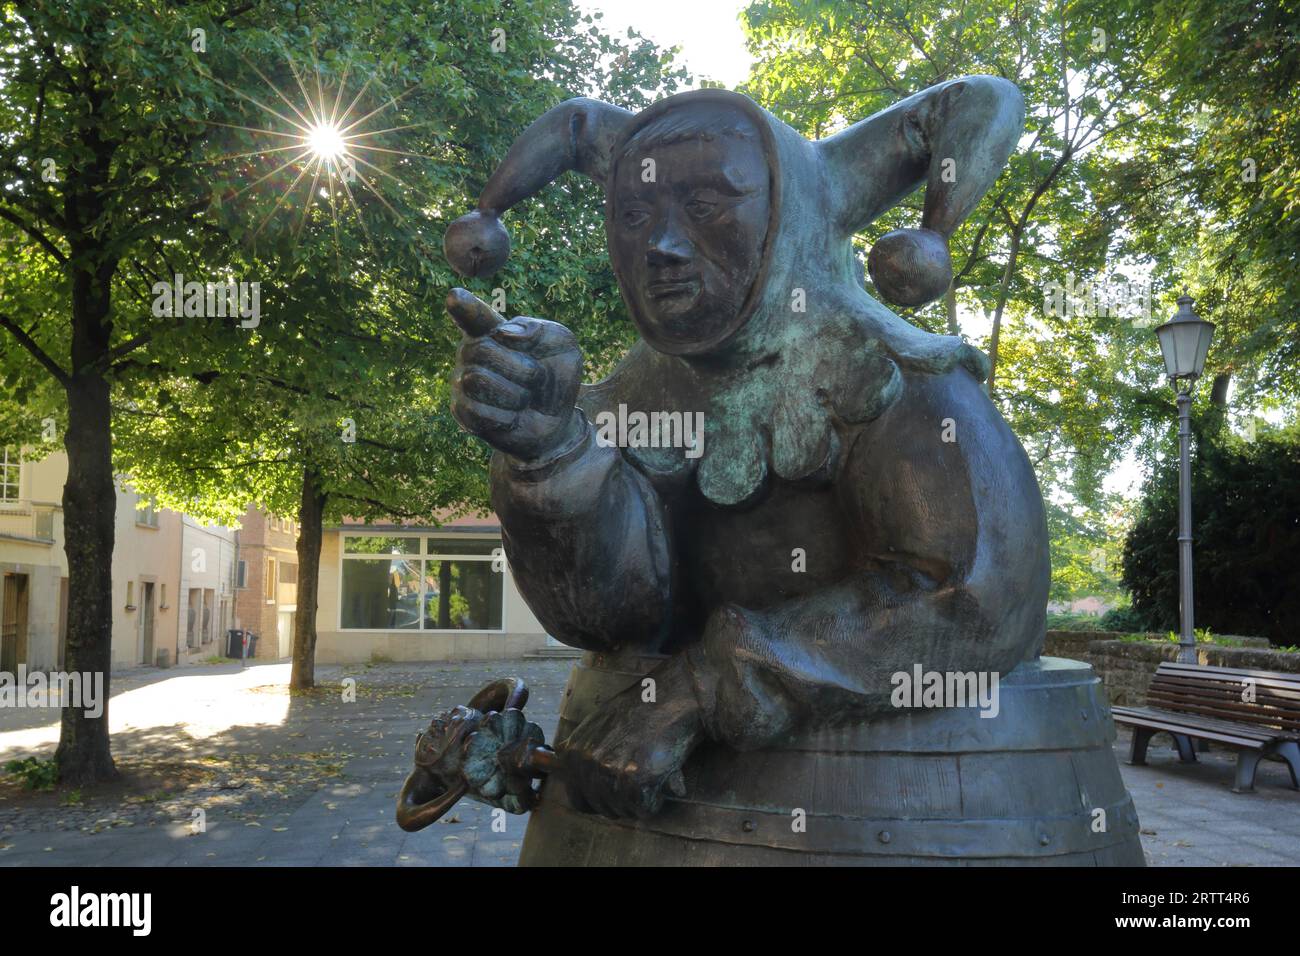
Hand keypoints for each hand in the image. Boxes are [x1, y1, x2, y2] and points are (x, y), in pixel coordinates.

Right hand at [447, 288, 583, 461]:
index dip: (464, 307)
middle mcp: (471, 352)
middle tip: (536, 379)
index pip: (473, 316)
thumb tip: (503, 333)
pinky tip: (511, 416)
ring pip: (476, 379)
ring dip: (514, 394)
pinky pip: (478, 411)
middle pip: (481, 350)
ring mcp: (462, 382)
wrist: (558, 420)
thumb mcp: (563, 347)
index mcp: (494, 331)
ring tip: (523, 399)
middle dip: (520, 368)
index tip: (454, 297)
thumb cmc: (555, 377)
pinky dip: (506, 417)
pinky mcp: (462, 412)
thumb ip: (540, 330)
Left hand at [560, 655, 702, 819]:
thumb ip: (586, 750)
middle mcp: (586, 761)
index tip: (615, 798)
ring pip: (620, 809)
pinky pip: (642, 808)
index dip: (599, 802)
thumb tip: (581, 777)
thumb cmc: (640, 708)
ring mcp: (609, 769)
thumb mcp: (597, 722)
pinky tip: (660, 787)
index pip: (577, 798)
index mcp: (573, 751)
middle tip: (638, 793)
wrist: (670, 695)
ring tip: (651, 786)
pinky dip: (653, 804)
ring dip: (637, 805)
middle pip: (600, 807)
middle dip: (620, 805)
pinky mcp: (634, 776)